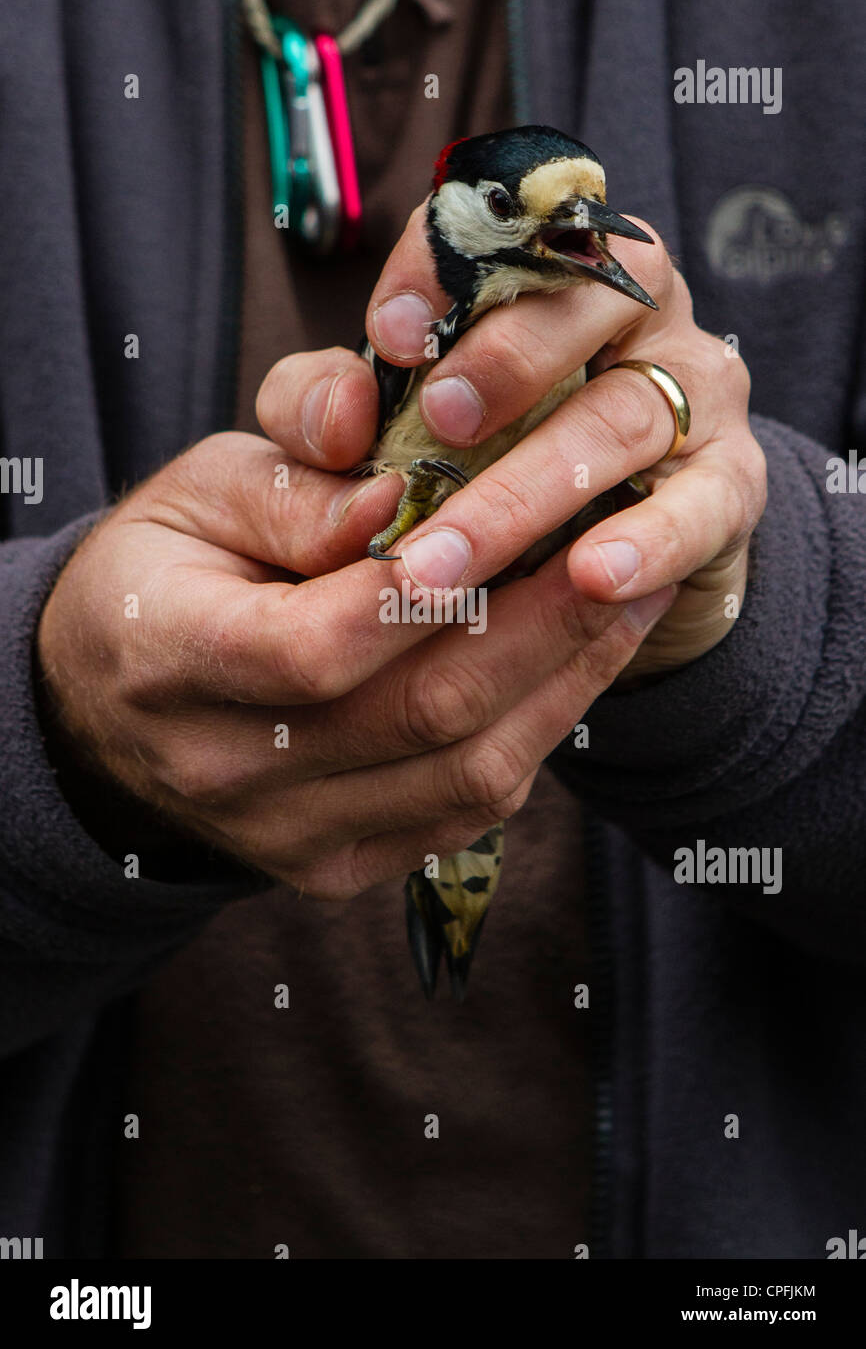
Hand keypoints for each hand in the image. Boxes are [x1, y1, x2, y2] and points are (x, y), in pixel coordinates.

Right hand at [37, 397, 671, 898]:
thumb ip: (295, 483)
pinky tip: (579, 664)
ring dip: (567, 683)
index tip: (531, 513)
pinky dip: (536, 735)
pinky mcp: (338, 867)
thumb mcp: (199, 490)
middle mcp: (227, 774)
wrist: (109, 706)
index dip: (434, 588)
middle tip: (630, 548)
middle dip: (548, 626)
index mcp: (170, 661)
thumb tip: (408, 494)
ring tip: (634, 599)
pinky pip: (464, 811)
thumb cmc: (163, 570)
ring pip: (466, 777)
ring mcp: (288, 837)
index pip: (319, 645)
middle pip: (422, 716)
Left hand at [347, 204, 766, 680]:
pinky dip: (646, 541)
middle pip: (584, 303)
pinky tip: (592, 576)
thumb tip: (331, 420)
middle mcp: (634, 312)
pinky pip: (700, 505)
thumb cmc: (483, 467)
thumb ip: (330, 406)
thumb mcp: (390, 426)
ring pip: (622, 416)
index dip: (449, 269)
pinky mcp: (731, 484)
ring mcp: (695, 393)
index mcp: (549, 270)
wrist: (609, 555)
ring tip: (452, 555)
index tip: (392, 339)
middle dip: (505, 363)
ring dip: (531, 488)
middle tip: (438, 421)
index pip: (507, 227)